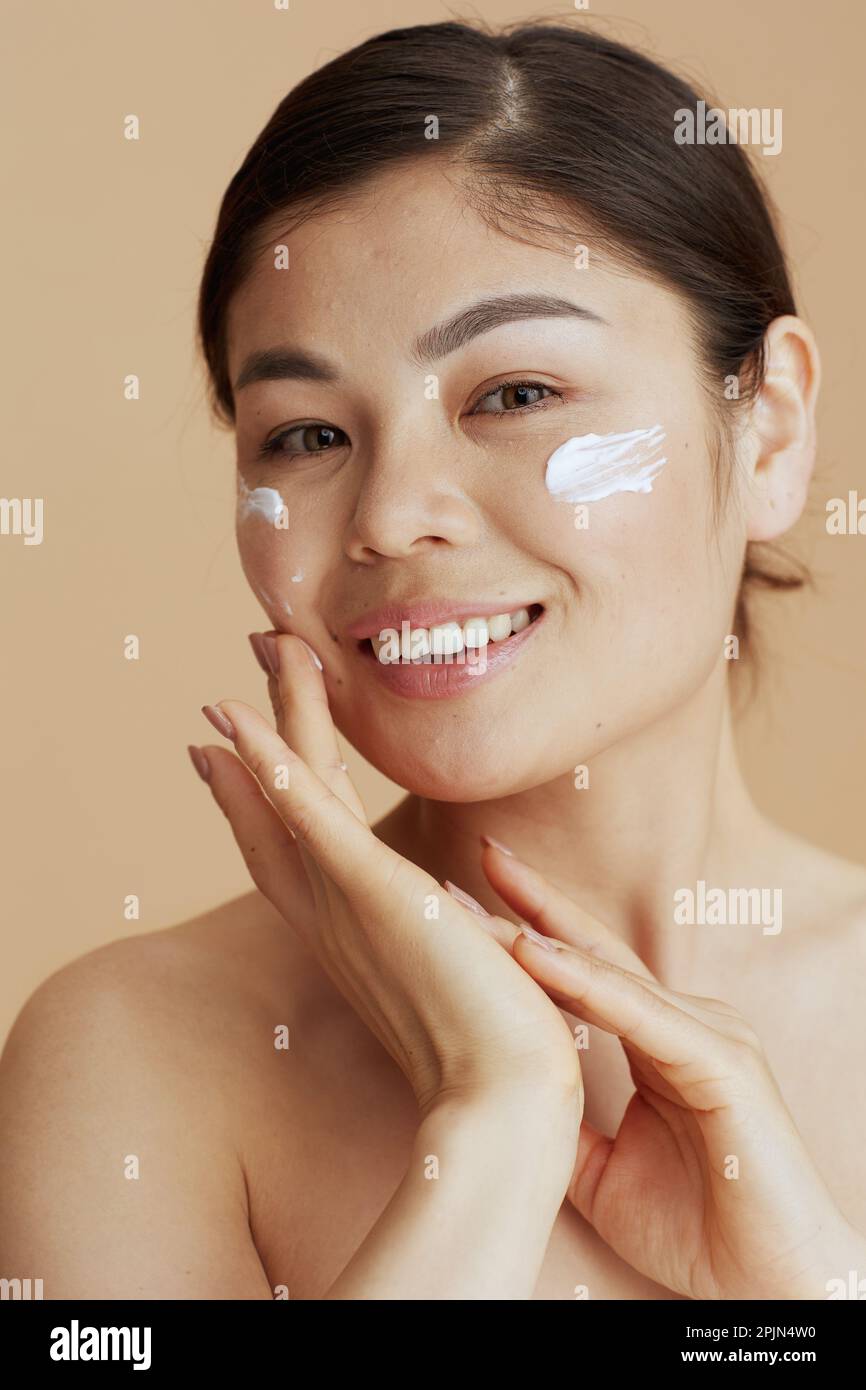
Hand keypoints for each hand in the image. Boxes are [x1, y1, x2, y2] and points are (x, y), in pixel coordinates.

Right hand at [190, 631, 581, 1155]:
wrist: (507, 1101)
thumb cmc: (497, 1052)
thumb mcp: (463, 974)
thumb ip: (447, 936)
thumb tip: (458, 912)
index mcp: (352, 930)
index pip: (289, 846)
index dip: (252, 793)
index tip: (228, 746)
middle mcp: (332, 913)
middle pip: (283, 804)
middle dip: (266, 732)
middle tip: (241, 674)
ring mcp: (347, 901)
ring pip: (300, 786)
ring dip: (278, 713)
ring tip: (266, 644)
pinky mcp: (374, 891)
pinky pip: (309, 815)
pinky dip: (270, 766)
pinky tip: (242, 721)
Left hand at [480, 840, 859, 1300]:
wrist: (770, 1285)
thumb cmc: (700, 1228)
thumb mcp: (602, 1171)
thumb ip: (562, 1122)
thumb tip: (500, 1099)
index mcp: (659, 1039)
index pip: (583, 969)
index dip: (527, 929)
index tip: (465, 900)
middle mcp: (686, 1021)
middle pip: (594, 950)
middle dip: (534, 900)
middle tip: (477, 855)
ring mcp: (710, 1035)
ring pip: (611, 973)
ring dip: (544, 930)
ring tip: (487, 892)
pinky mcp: (723, 1064)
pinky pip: (642, 1014)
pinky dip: (584, 982)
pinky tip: (535, 953)